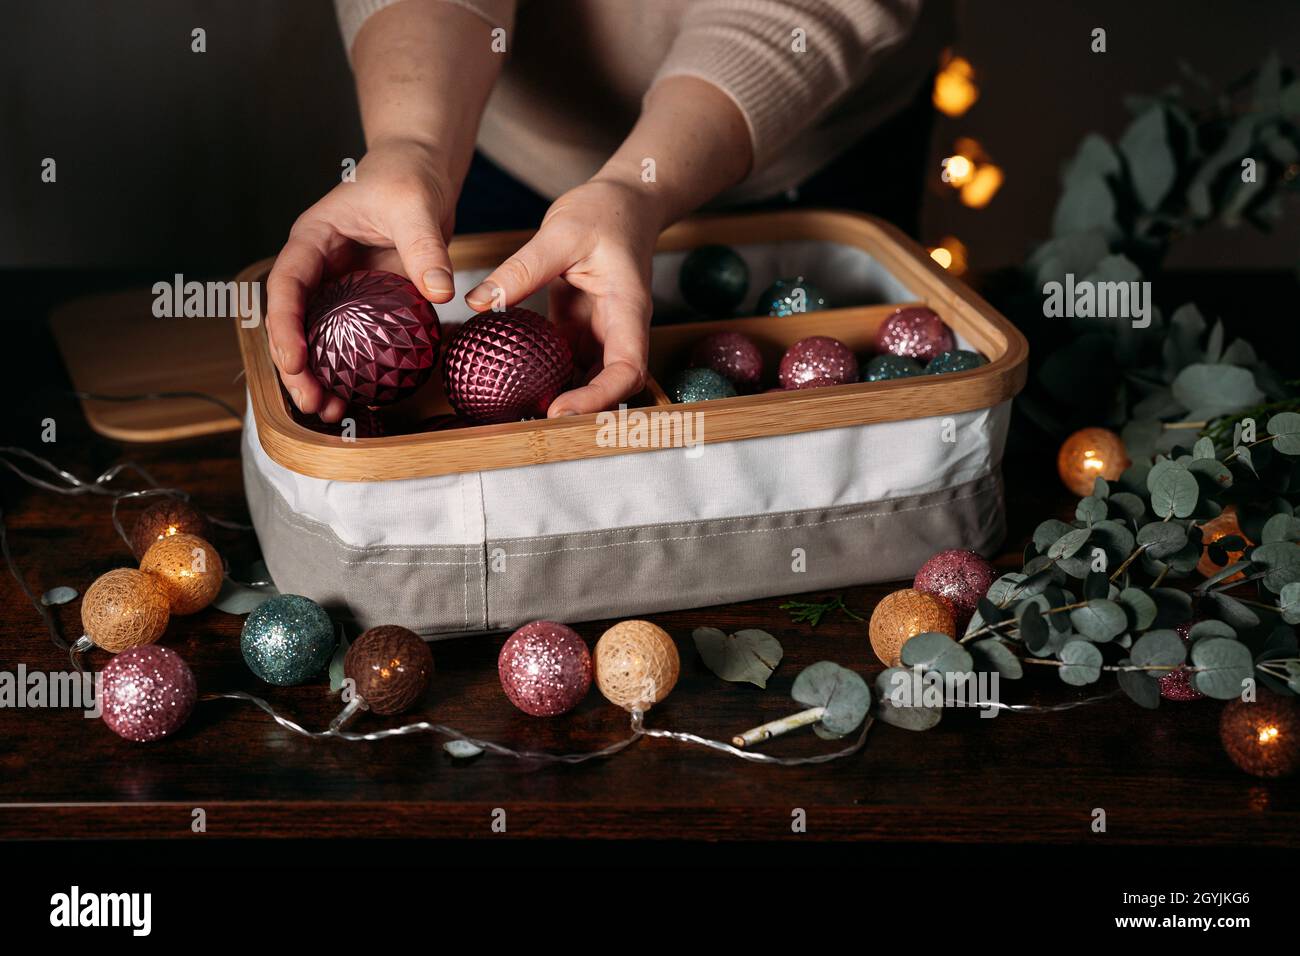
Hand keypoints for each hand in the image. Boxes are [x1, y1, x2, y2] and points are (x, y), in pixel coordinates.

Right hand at [265, 137, 457, 421]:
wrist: (424, 172)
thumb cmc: (409, 176)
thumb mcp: (415, 205)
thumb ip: (425, 247)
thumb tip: (440, 292)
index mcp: (312, 240)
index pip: (285, 285)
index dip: (283, 325)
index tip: (295, 360)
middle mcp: (318, 269)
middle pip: (294, 323)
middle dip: (295, 367)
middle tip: (312, 403)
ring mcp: (340, 289)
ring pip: (319, 339)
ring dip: (321, 377)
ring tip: (331, 413)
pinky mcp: (365, 304)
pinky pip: (354, 342)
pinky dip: (355, 371)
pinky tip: (363, 399)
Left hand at [465, 179, 659, 416]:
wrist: (624, 202)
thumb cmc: (604, 212)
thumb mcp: (560, 232)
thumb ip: (522, 268)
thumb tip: (478, 301)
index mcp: (628, 309)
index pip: (627, 369)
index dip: (598, 397)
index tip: (560, 411)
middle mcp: (620, 330)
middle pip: (612, 387)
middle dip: (580, 412)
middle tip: (530, 425)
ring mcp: (602, 334)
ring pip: (590, 381)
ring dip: (563, 400)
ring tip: (519, 414)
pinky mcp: (582, 332)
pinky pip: (566, 364)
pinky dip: (547, 378)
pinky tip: (514, 386)